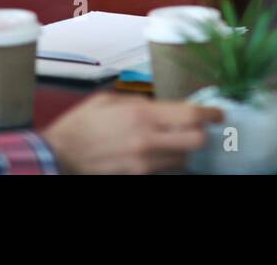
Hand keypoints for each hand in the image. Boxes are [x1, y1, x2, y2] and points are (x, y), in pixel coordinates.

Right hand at [42, 92, 222, 174]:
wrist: (57, 156)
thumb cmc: (81, 124)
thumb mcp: (110, 100)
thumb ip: (140, 101)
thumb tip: (161, 106)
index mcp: (142, 115)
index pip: (192, 115)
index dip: (212, 114)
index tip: (219, 113)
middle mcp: (148, 141)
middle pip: (196, 141)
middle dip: (201, 134)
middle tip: (196, 127)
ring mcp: (143, 164)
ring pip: (183, 159)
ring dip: (183, 149)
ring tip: (171, 141)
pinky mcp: (137, 177)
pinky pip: (165, 170)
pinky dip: (168, 162)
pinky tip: (158, 154)